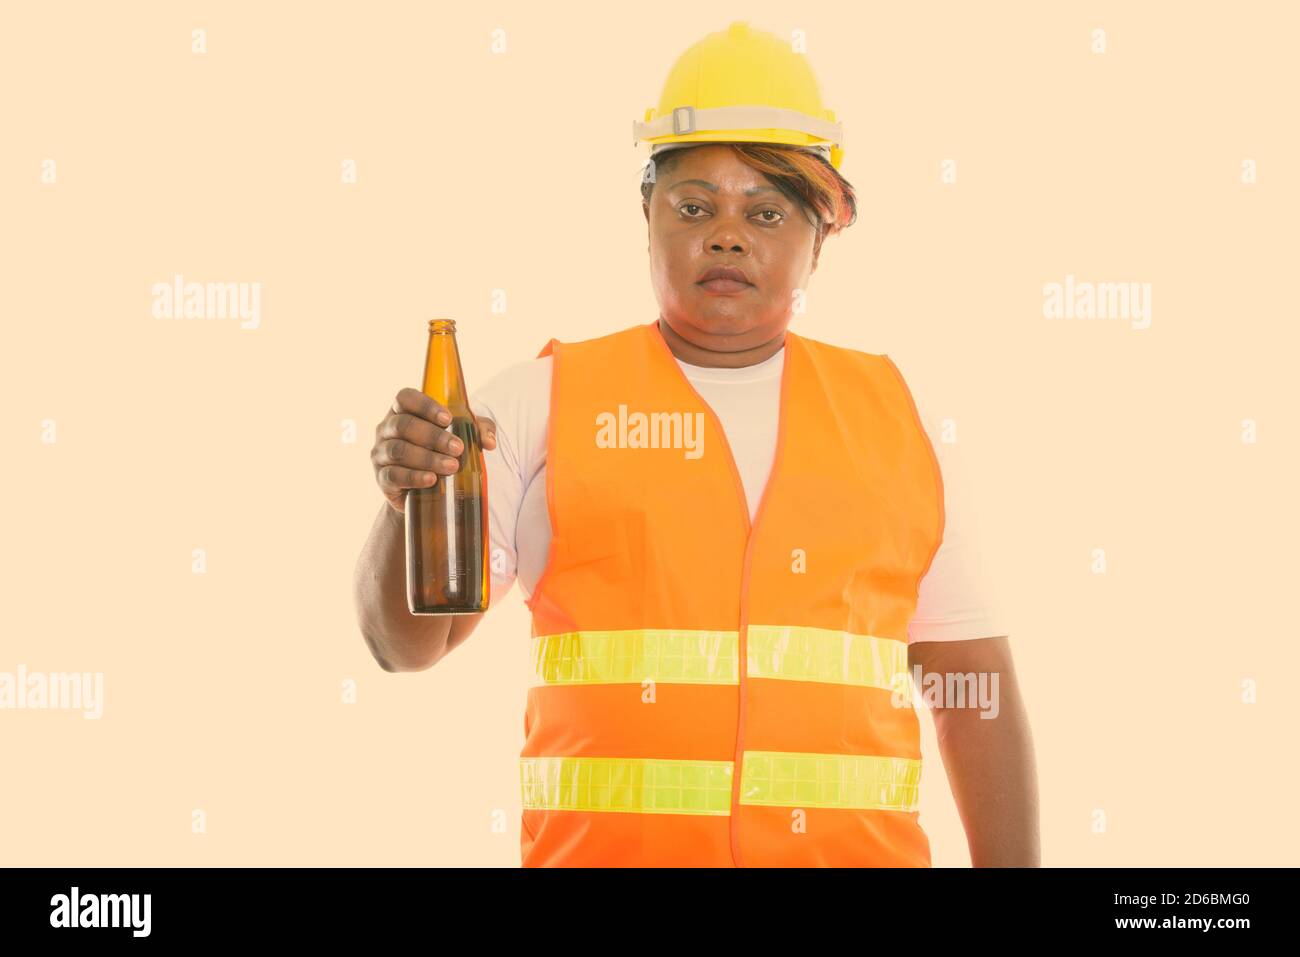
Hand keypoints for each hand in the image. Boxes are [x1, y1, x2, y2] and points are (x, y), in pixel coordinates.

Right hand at [371, 387, 497, 512]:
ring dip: (428, 458)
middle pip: (404, 425)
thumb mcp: (461, 436)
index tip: (448, 419)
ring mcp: (380, 453)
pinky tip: (431, 480)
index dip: (425, 406)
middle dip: (434, 436)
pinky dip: (414, 477)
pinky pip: (393, 475)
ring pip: (399, 450)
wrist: (423, 493)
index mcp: (402, 411)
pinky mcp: (382, 478)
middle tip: (458, 448)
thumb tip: (489, 441)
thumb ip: (478, 430)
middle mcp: (386, 429)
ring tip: (451, 467)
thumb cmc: (441, 453)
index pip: (405, 398)